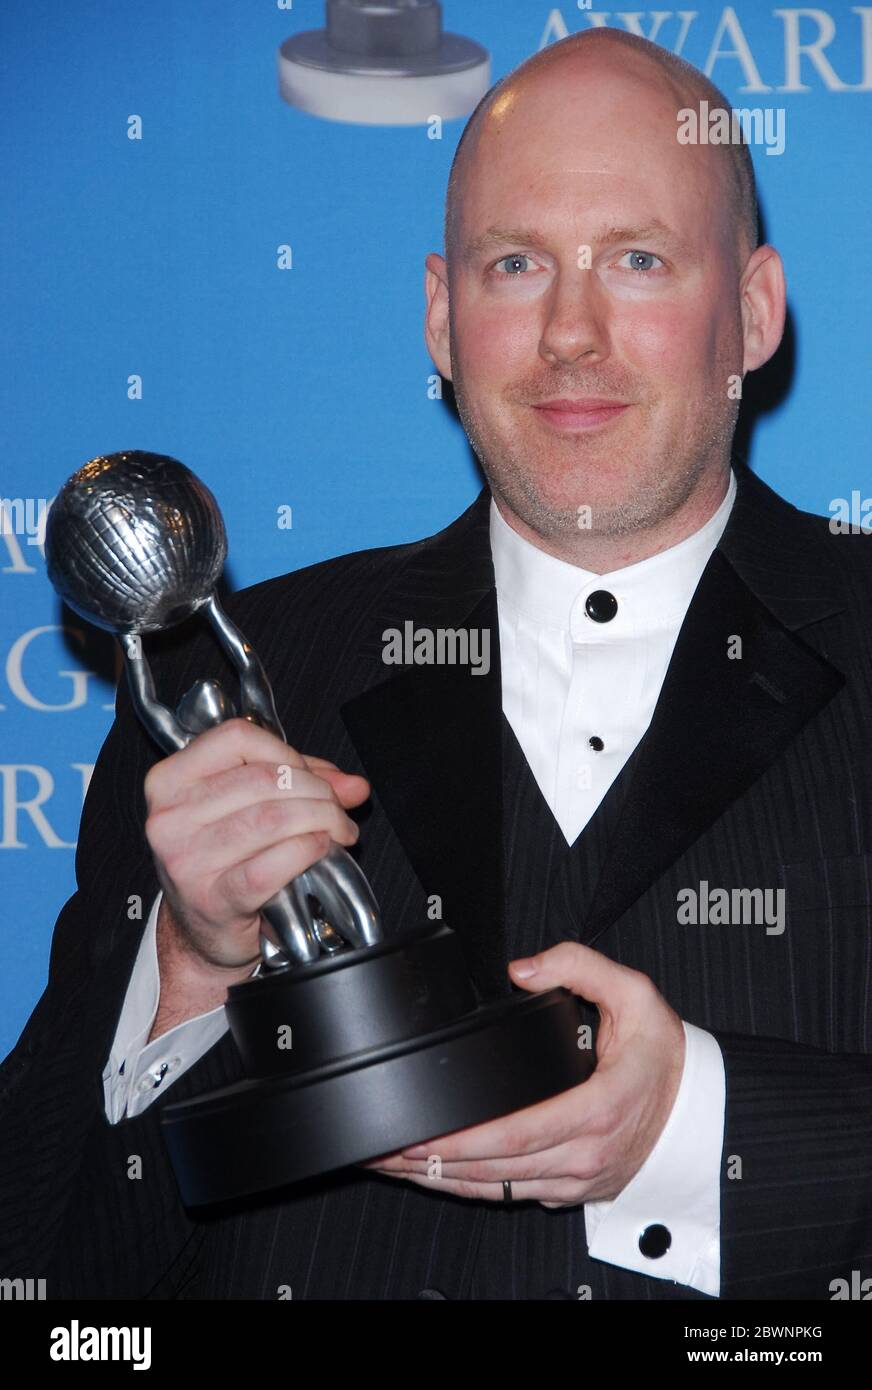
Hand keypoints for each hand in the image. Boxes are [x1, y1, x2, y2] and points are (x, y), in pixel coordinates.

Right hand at [144, 717, 369, 968]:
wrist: (201, 932)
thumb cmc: (221, 862)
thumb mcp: (245, 807)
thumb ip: (298, 783)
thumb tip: (353, 784)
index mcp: (170, 780)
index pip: (237, 738)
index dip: (286, 751)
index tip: (310, 774)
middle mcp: (171, 818)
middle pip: (263, 778)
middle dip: (317, 790)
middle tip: (338, 808)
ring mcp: (188, 859)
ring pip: (274, 817)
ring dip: (322, 819)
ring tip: (339, 830)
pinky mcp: (214, 898)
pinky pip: (275, 862)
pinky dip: (309, 849)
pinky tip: (321, 850)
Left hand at [363, 941, 685, 1205]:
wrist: (700, 1107)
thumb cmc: (665, 1057)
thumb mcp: (634, 994)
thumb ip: (579, 966)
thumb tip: (525, 967)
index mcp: (597, 1108)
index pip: (517, 1133)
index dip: (463, 1139)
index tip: (419, 1131)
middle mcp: (585, 1154)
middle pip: (495, 1168)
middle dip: (433, 1159)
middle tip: (384, 1147)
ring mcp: (578, 1178)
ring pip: (497, 1189)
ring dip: (441, 1179)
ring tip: (395, 1162)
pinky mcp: (573, 1189)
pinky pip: (512, 1195)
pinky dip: (468, 1188)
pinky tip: (436, 1176)